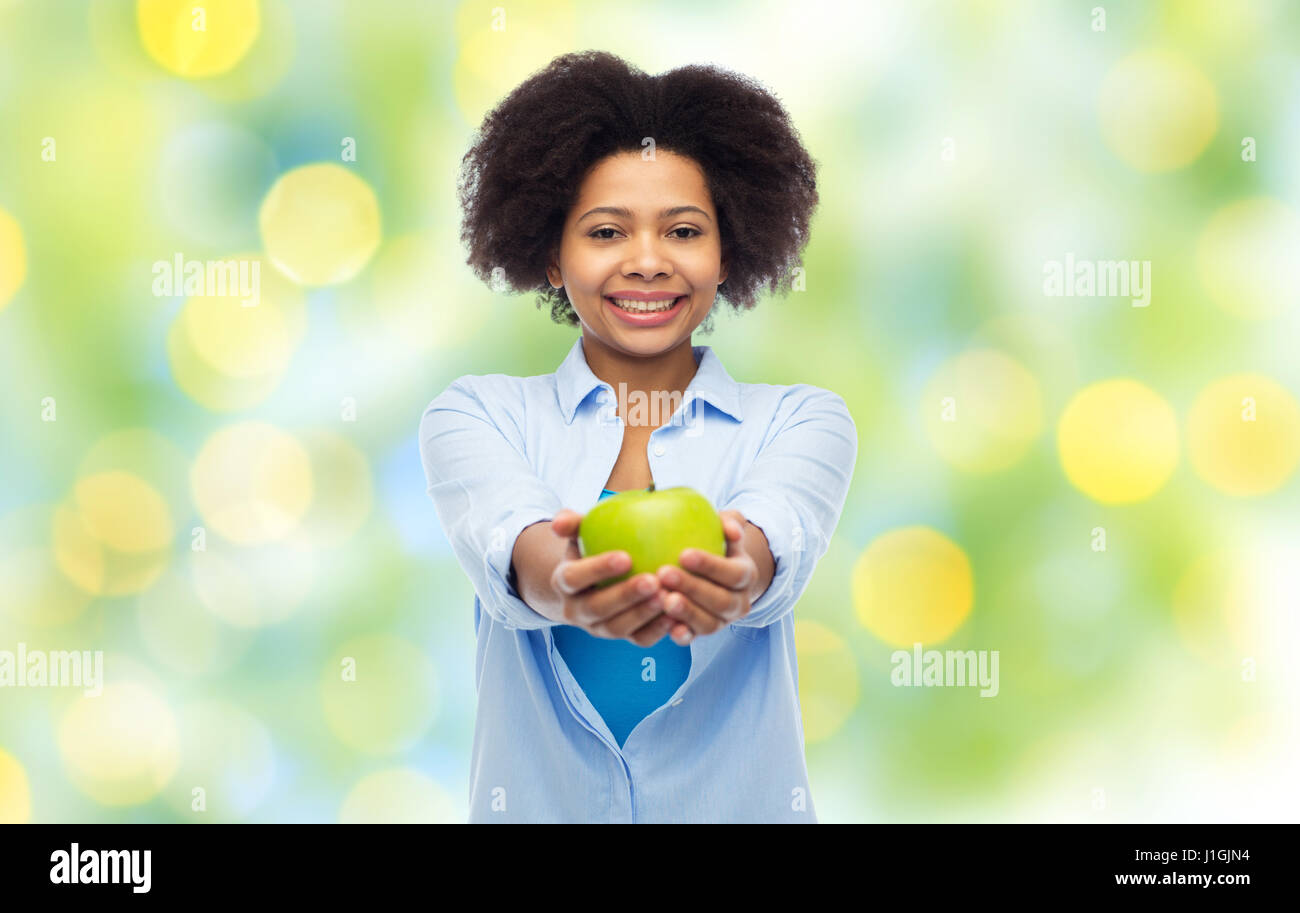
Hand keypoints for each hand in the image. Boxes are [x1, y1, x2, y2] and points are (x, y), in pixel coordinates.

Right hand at [547, 509, 675, 646]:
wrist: (592, 583)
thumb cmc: (591, 549)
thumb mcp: (580, 533)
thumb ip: (572, 524)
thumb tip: (558, 522)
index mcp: (564, 582)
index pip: (574, 577)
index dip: (598, 569)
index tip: (625, 558)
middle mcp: (577, 610)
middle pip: (597, 608)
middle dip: (625, 596)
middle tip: (652, 580)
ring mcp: (598, 628)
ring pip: (617, 628)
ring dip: (643, 614)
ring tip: (667, 596)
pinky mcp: (622, 637)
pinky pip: (639, 639)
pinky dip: (658, 630)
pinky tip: (676, 615)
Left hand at [655, 510, 758, 644]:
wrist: (713, 574)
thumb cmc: (714, 542)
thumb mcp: (725, 527)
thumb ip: (729, 522)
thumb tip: (730, 528)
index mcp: (746, 575)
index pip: (734, 573)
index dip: (711, 566)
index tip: (684, 554)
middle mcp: (739, 603)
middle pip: (721, 601)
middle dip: (693, 588)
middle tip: (664, 574)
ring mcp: (722, 621)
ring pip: (709, 623)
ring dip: (686, 613)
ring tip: (663, 600)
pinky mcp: (702, 633)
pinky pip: (693, 638)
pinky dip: (682, 635)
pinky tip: (667, 628)